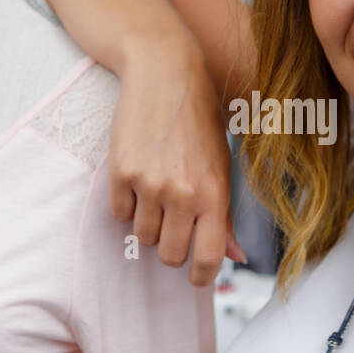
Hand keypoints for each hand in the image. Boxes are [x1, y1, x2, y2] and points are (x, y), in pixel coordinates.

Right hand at [109, 32, 246, 285]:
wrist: (165, 74)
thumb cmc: (200, 121)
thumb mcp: (223, 166)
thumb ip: (224, 215)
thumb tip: (234, 257)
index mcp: (215, 194)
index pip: (208, 258)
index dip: (202, 277)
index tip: (197, 278)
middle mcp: (183, 193)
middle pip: (169, 256)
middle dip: (171, 250)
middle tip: (174, 229)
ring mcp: (149, 184)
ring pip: (142, 236)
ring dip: (148, 224)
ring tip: (157, 192)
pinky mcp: (121, 172)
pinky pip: (119, 214)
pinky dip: (127, 204)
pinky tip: (138, 177)